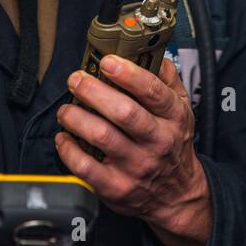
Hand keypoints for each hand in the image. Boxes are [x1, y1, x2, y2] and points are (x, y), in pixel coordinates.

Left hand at [56, 56, 211, 245]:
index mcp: (174, 118)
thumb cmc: (173, 145)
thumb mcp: (181, 109)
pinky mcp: (117, 187)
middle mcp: (157, 141)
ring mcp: (137, 166)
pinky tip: (64, 138)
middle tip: (76, 79)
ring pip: (101, 136)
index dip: (128, 74)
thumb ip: (167, 79)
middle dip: (94, 91)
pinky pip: (86, 167)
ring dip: (76, 117)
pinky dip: (68, 150)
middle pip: (123, 112)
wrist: (176, 194)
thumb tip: (151, 52)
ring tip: (66, 109)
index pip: (153, 92)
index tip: (107, 61)